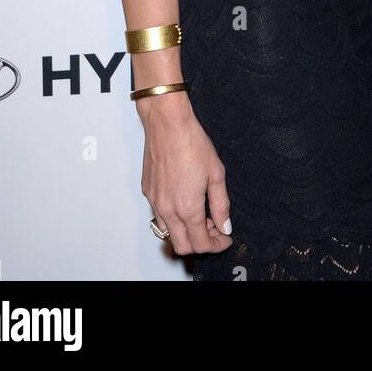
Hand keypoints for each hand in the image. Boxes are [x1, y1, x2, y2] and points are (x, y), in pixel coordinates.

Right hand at [139, 96, 232, 255]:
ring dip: (185, 231)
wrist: (168, 124)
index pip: (201, 244)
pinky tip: (184, 199)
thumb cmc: (192, 143)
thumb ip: (221, 205)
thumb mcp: (216, 174)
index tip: (224, 238)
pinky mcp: (147, 192)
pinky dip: (173, 217)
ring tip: (200, 212)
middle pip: (183, 246)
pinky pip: (159, 215)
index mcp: (187, 208)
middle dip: (200, 243)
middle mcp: (167, 210)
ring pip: (169, 233)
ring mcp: (154, 202)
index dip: (217, 245)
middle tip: (213, 228)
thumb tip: (224, 226)